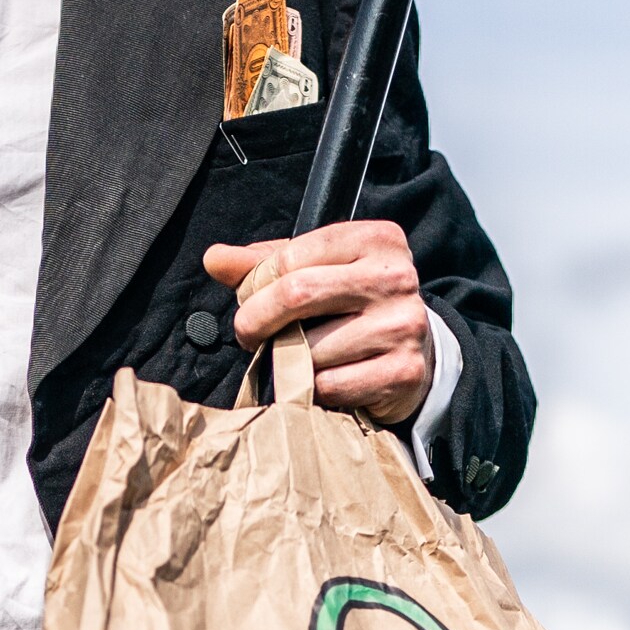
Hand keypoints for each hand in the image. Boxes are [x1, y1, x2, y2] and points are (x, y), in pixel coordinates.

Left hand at [204, 220, 432, 422]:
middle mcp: (395, 277)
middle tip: (248, 335)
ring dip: (288, 360)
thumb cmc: (352, 305)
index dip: (256, 285)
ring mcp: (403, 325)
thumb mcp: (315, 270)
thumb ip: (264, 263)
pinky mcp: (403, 371)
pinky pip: (330, 385)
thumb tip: (214, 259)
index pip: (292, 257)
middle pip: (297, 294)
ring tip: (295, 357)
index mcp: (375, 239)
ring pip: (311, 348)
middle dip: (257, 320)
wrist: (415, 353)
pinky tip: (323, 380)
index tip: (246, 304)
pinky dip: (313, 390)